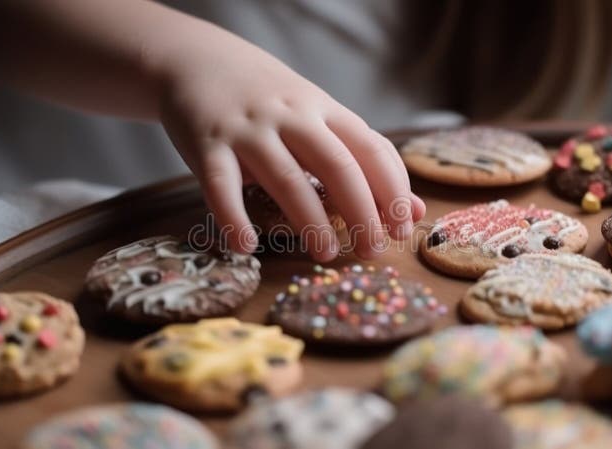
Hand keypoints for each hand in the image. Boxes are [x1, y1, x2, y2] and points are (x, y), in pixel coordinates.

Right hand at [155, 25, 423, 260]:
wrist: (198, 60)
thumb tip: (413, 210)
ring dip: (310, 222)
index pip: (372, 149)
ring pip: (286, 178)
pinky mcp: (207, 144)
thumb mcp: (318, 117)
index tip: (401, 229)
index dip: (393, 191)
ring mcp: (249, 130)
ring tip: (324, 255)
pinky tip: (244, 246)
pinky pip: (221, 186)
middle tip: (371, 251)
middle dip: (362, 212)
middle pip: (337, 165)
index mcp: (325, 109)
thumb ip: (362, 159)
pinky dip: (233, 218)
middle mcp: (291, 116)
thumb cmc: (269, 100)